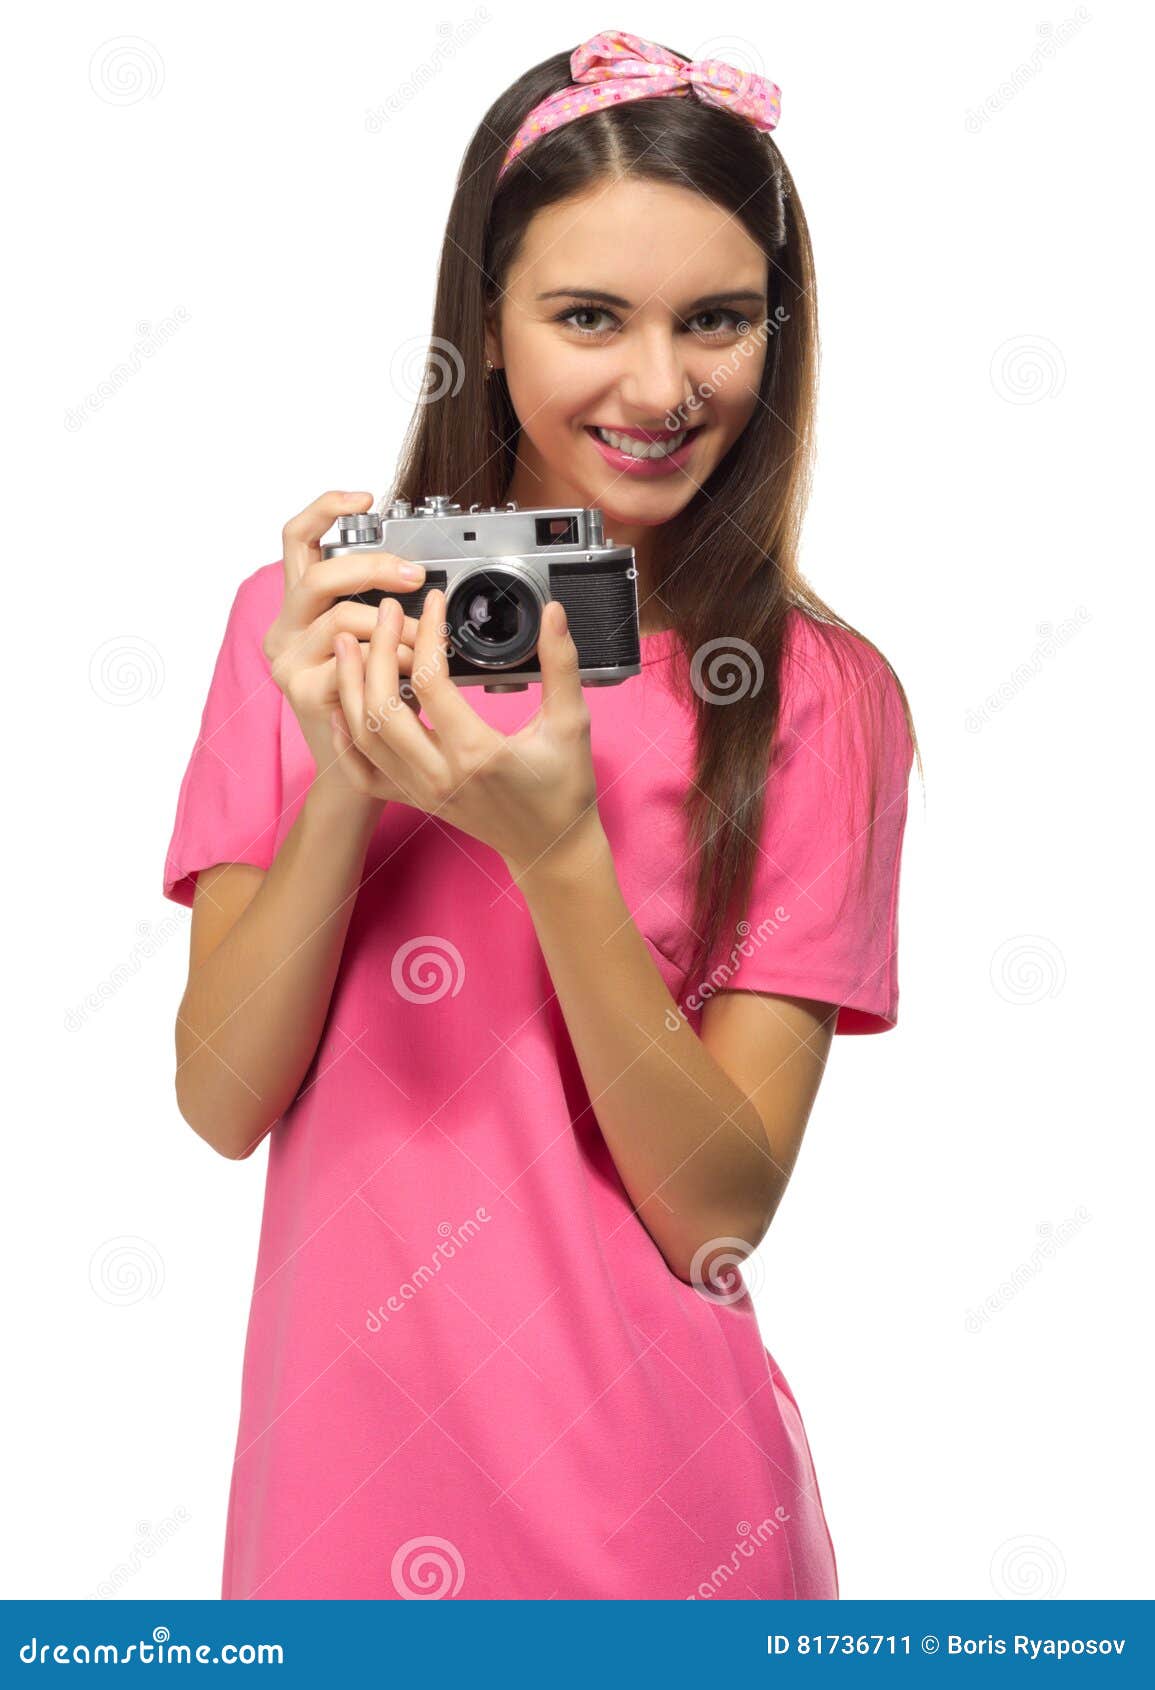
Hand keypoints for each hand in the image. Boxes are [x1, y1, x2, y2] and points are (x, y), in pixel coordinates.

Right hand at [262, 491, 425, 797]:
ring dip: (397, 629)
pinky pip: (355, 662)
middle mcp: (284, 631)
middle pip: (320, 576)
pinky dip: (394, 663)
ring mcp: (289, 664)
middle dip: (373, 568)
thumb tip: (421, 576)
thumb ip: (385, 608)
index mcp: (298, 609)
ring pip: (343, 619)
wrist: (361, 776)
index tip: (365, 497)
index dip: (327, 509)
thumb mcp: (375, 645)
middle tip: (414, 576)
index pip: (297, 540)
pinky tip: (415, 677)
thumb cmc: (376, 705)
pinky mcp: (304, 694)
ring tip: (428, 648)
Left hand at [328, 587, 604, 876]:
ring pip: (364, 737)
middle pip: (382, 707)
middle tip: (383, 614)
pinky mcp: (415, 800)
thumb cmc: (563, 790)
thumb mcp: (571, 723)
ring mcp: (421, 790)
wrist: (551, 847)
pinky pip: (365, 774)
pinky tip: (340, 710)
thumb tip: (554, 613)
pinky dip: (344, 742)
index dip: (426, 633)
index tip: (434, 602)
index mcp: (476, 753)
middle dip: (377, 653)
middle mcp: (439, 775)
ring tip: (349, 645)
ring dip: (350, 688)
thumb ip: (561, 665)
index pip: (431, 680)